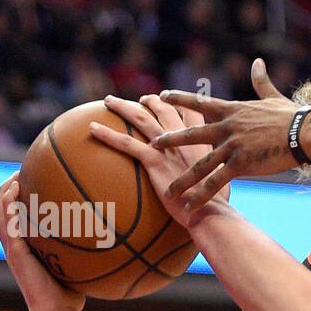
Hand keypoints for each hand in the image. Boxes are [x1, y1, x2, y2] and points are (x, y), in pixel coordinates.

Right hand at [0, 171, 85, 310]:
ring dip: (4, 193)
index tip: (32, 179)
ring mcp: (13, 250)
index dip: (19, 198)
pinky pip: (8, 226)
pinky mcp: (15, 254)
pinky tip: (16, 192)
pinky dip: (8, 208)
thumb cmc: (72, 295)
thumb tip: (115, 235)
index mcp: (27, 248)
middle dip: (8, 188)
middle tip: (21, 170)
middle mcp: (16, 247)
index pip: (17, 217)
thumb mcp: (79, 266)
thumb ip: (86, 249)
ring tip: (15, 176)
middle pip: (3, 211)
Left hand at [90, 94, 229, 229]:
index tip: (172, 101)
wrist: (208, 211)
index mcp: (200, 142)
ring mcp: (168, 148)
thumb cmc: (213, 203)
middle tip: (141, 99)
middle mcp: (183, 139)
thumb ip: (210, 171)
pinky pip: (126, 143)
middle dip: (151, 100)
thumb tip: (205, 181)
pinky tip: (92, 128)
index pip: (192, 113)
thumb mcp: (218, 180)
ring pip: (141, 118)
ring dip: (123, 106)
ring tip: (109, 100)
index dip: (182, 103)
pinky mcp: (154, 161)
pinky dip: (107, 134)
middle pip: (164, 109)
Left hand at [150, 58, 307, 210]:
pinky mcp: (241, 164)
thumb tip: (258, 62)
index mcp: (232, 110)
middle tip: (153, 144)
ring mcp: (232, 147)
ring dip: (183, 178)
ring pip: (200, 164)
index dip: (180, 99)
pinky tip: (190, 205)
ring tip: (168, 190)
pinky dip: (202, 195)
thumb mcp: (273, 96)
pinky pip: (216, 182)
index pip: (199, 103)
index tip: (162, 96)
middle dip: (170, 140)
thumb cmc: (293, 115)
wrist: (305, 132)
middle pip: (190, 134)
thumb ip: (261, 81)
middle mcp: (227, 128)